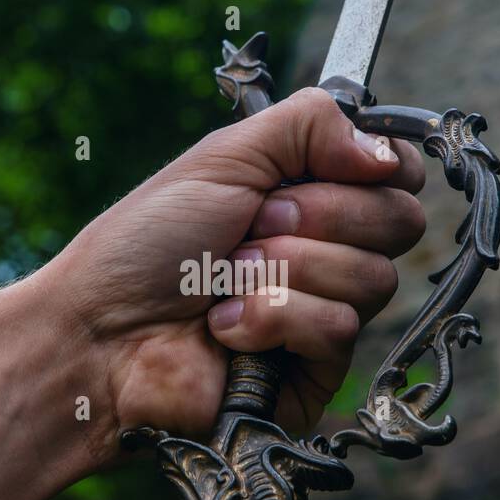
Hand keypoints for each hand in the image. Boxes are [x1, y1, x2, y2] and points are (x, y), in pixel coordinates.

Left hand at [41, 87, 424, 467]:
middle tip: (251, 225)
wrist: (98, 332)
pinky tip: (224, 329)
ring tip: (224, 280)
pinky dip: (272, 318)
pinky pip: (338, 329)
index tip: (332, 167)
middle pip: (400, 222)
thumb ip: (311, 124)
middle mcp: (330, 252)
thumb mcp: (225, 157)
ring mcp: (325, 315)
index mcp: (312, 195)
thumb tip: (386, 153)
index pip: (399, 174)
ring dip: (284, 270)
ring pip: (373, 279)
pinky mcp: (315, 374)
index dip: (378, 167)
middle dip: (318, 216)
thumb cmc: (144, 245)